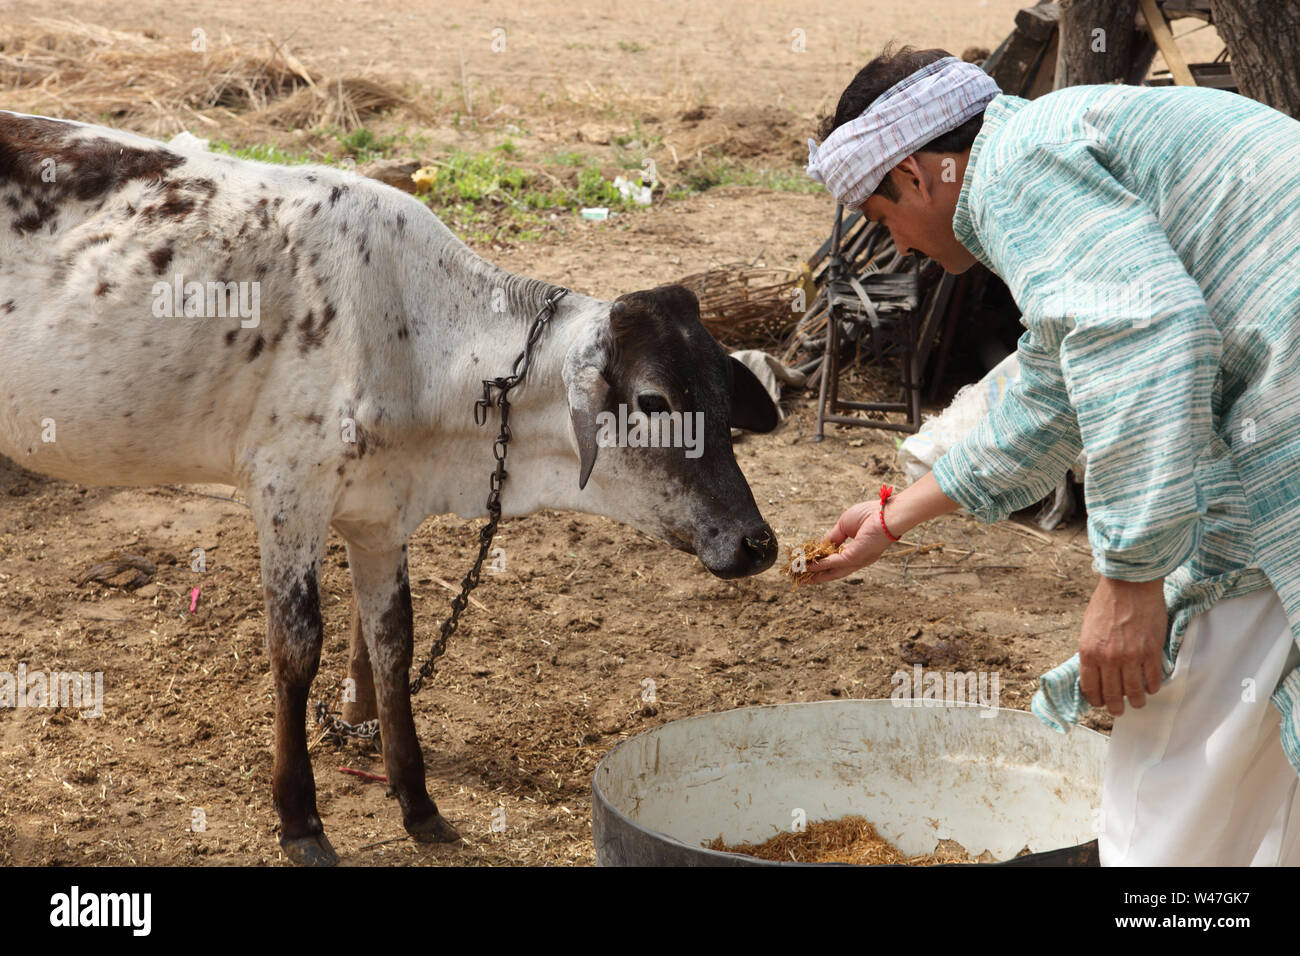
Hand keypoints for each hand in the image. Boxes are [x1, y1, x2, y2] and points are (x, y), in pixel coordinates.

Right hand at [804, 499, 892, 583]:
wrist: (885, 514)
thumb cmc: (869, 515)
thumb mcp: (844, 525)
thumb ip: (832, 537)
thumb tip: (820, 546)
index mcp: (859, 551)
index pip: (838, 560)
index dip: (824, 562)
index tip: (810, 564)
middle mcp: (858, 560)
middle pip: (835, 571)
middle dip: (819, 576)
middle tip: (804, 579)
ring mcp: (857, 560)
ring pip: (833, 570)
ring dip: (816, 574)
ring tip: (802, 577)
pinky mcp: (853, 558)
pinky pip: (833, 563)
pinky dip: (820, 566)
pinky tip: (809, 567)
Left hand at [1078, 577, 1166, 715]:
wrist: (1130, 584)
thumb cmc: (1106, 603)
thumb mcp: (1088, 628)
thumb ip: (1091, 652)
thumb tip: (1094, 672)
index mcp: (1088, 652)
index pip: (1090, 688)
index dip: (1096, 700)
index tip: (1101, 703)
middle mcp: (1108, 658)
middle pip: (1112, 695)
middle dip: (1116, 708)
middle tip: (1119, 711)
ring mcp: (1131, 657)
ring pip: (1134, 692)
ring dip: (1137, 701)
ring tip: (1138, 702)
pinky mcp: (1151, 652)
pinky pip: (1153, 679)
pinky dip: (1152, 686)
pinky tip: (1151, 686)